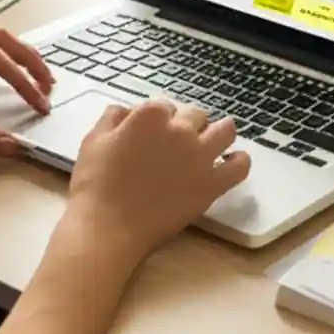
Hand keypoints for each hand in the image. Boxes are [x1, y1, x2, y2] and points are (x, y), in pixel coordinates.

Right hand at [65, 101, 251, 261]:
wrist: (108, 227)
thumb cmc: (96, 184)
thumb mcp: (93, 141)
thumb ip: (112, 118)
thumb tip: (126, 111)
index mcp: (152, 115)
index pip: (164, 106)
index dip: (158, 119)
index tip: (152, 133)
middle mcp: (181, 130)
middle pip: (196, 115)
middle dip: (187, 124)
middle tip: (176, 143)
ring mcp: (201, 156)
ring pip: (225, 130)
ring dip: (219, 132)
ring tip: (212, 142)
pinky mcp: (212, 184)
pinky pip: (240, 166)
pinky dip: (239, 161)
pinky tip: (232, 161)